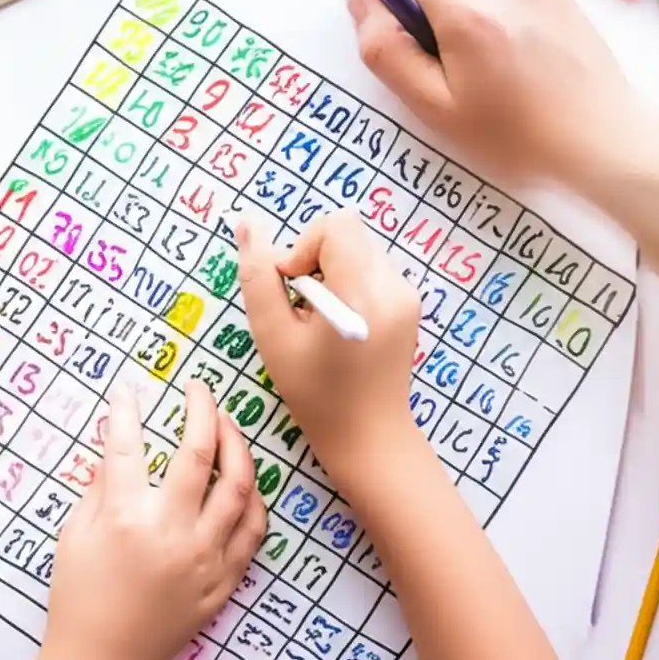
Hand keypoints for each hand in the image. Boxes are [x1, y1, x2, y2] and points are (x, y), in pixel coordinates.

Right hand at [39, 382, 266, 659]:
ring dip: (236, 446)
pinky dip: (254, 500)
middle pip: (197, 453)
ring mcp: (203, 557)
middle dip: (201, 409)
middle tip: (199, 390)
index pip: (127, 445)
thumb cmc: (79, 598)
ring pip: (237, 487)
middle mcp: (169, 532)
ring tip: (227, 426)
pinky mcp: (223, 580)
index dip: (126, 410)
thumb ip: (98, 489)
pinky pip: (253, 531)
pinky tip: (245, 481)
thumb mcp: (74, 537)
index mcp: (124, 517)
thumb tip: (116, 450)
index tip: (128, 390)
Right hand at [236, 211, 419, 477]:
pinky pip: (371, 268)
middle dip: (314, 258)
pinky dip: (348, 283)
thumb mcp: (273, 336)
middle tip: (301, 305)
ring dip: (330, 271)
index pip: (335, 226)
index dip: (302, 248)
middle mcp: (394, 285)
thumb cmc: (315, 393)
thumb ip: (258, 277)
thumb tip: (248, 223)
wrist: (368, 435)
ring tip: (319, 318)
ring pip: (358, 248)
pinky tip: (339, 323)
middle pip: (346, 233)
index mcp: (363, 293)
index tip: (291, 288)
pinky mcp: (410, 303)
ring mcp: (407, 293)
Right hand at [345, 0, 636, 180]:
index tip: (366, 2)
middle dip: (411, 2)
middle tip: (427, 59)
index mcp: (467, 6)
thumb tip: (360, 3)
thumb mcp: (434, 106)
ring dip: (449, 9)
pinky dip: (481, 10)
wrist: (602, 137)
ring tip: (471, 65)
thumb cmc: (516, 134)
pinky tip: (500, 56)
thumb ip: (386, 51)